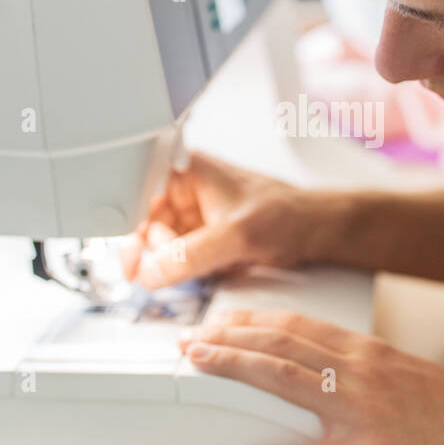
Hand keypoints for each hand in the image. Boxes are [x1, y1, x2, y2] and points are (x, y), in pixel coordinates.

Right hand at [120, 153, 329, 289]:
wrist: (314, 233)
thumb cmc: (287, 214)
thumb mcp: (236, 234)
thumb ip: (191, 255)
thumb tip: (152, 272)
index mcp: (186, 171)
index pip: (137, 195)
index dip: (129, 227)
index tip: (130, 259)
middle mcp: (183, 191)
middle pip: (142, 225)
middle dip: (151, 252)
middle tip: (156, 273)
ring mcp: (190, 217)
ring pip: (157, 247)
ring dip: (166, 265)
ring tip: (190, 269)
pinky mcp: (199, 239)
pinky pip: (175, 259)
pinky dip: (181, 272)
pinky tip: (200, 272)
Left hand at [179, 309, 443, 444]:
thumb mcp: (413, 376)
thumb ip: (369, 370)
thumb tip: (333, 371)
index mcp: (371, 353)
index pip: (300, 325)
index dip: (256, 320)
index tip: (226, 320)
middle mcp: (361, 372)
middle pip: (282, 343)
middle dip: (231, 336)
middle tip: (193, 337)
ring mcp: (360, 411)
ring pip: (283, 378)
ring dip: (234, 368)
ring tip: (199, 365)